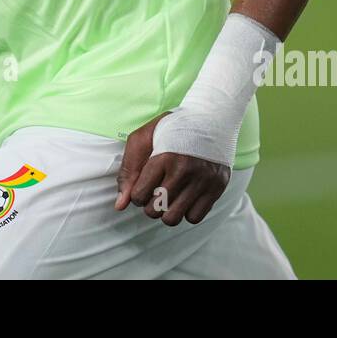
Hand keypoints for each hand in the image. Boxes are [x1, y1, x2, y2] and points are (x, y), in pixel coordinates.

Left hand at [114, 111, 230, 225]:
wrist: (208, 118)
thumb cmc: (170, 129)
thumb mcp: (142, 140)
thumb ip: (128, 172)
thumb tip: (121, 205)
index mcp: (163, 157)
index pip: (139, 196)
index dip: (137, 194)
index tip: (144, 184)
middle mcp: (184, 171)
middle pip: (154, 211)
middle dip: (150, 204)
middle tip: (156, 190)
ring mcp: (202, 181)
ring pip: (173, 219)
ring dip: (166, 211)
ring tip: (169, 196)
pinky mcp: (216, 188)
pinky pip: (194, 218)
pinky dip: (187, 212)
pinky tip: (185, 197)